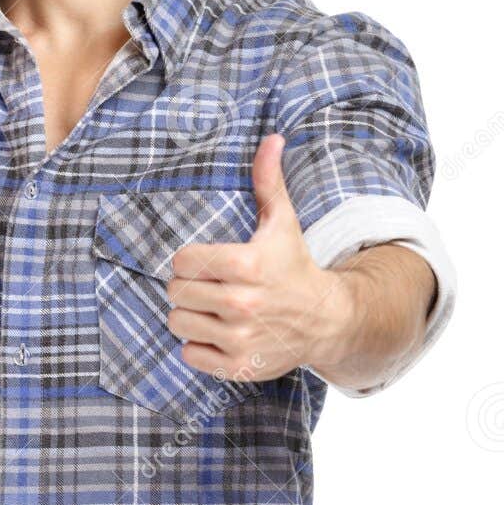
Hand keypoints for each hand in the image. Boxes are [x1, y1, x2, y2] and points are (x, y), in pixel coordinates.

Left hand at [165, 133, 351, 384]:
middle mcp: (242, 303)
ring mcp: (240, 338)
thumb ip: (268, 181)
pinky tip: (217, 333)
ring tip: (211, 309)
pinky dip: (198, 347)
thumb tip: (272, 138)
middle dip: (187, 287)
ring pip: (178, 323)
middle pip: (176, 292)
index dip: (189, 260)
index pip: (182, 261)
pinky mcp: (238, 366)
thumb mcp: (283, 222)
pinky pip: (190, 356)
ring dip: (189, 316)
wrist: (327, 320)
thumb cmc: (295, 266)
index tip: (204, 262)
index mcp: (247, 264)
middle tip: (208, 286)